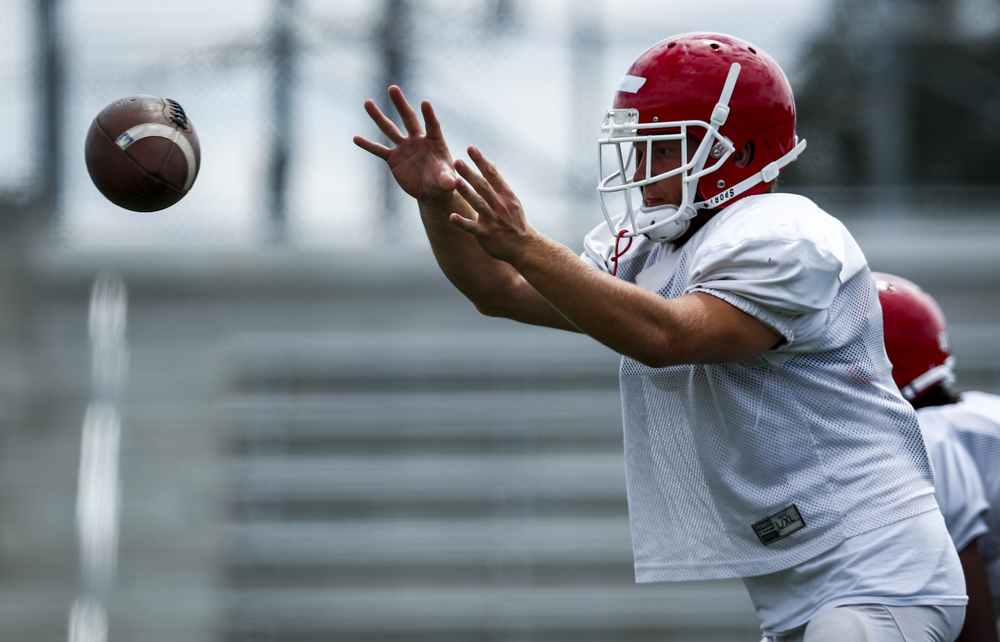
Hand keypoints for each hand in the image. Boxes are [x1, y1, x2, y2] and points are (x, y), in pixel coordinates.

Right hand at [353, 86, 457, 203]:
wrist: (430, 191)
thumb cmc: (443, 183)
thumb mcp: (446, 183)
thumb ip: (447, 181)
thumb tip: (451, 185)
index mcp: (435, 142)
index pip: (432, 125)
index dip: (429, 115)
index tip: (425, 103)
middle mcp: (418, 140)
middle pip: (409, 118)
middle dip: (401, 104)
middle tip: (393, 88)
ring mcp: (404, 147)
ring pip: (390, 129)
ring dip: (378, 116)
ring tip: (367, 102)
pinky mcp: (394, 158)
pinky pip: (378, 150)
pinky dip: (367, 145)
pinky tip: (356, 138)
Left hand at [450, 146, 536, 263]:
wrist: (524, 246)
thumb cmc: (514, 221)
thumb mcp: (511, 200)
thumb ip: (498, 183)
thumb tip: (491, 164)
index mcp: (505, 195)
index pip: (492, 174)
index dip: (481, 161)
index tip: (471, 148)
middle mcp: (500, 205)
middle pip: (483, 186)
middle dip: (470, 173)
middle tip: (457, 161)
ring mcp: (493, 220)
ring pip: (479, 204)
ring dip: (467, 193)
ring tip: (456, 182)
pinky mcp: (486, 235)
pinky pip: (473, 228)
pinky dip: (463, 222)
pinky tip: (452, 216)